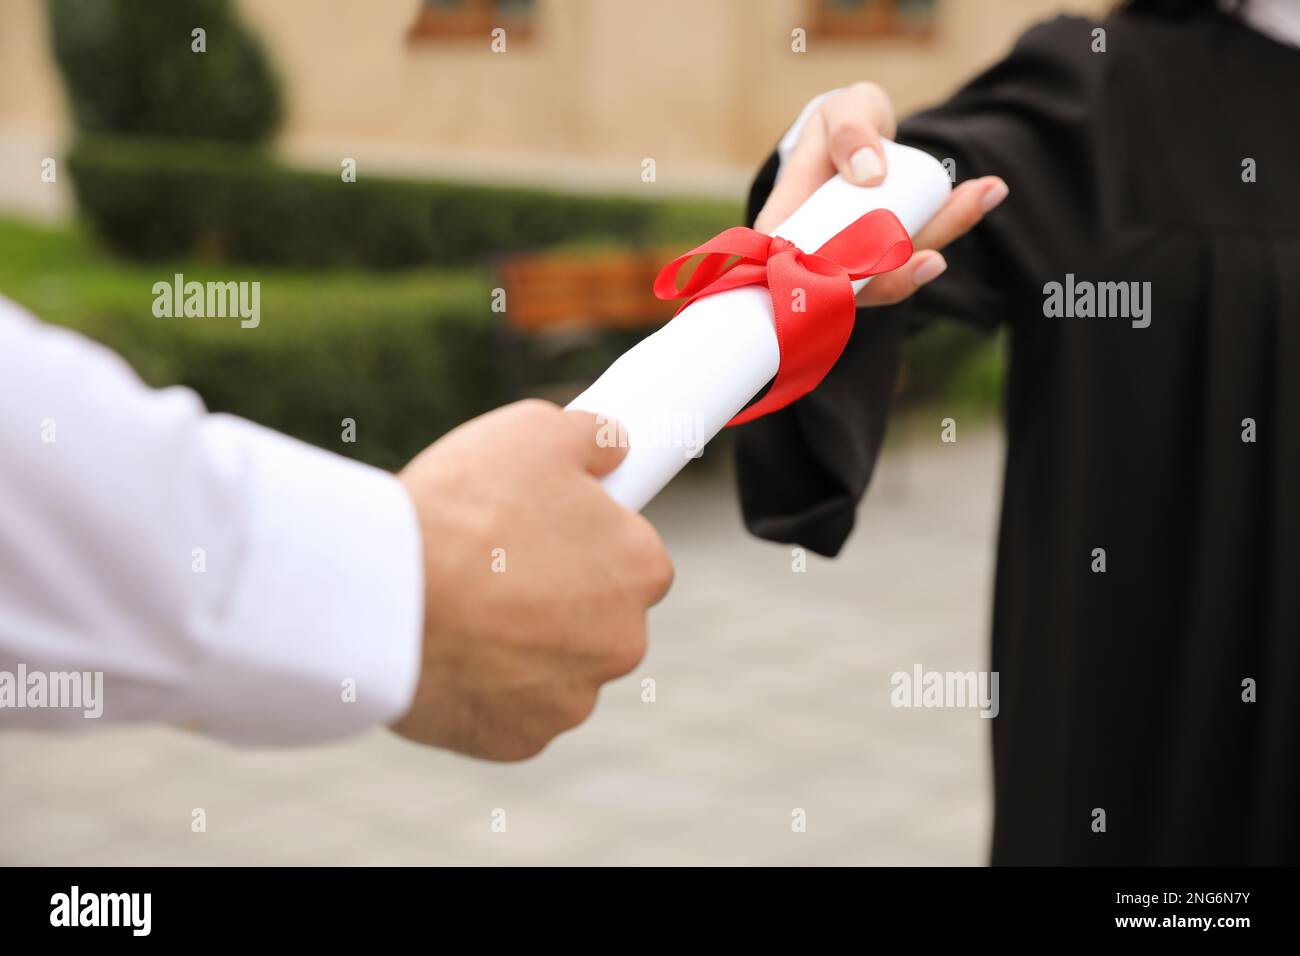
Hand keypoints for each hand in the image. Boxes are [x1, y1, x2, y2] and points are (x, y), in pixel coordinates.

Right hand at [391, 400, 672, 759]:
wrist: (384, 597)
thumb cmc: (462, 510)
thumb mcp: (533, 431)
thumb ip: (592, 437)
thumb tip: (614, 446)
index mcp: (639, 567)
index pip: (635, 555)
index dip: (589, 539)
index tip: (551, 532)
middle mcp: (623, 640)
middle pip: (599, 615)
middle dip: (558, 595)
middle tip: (495, 565)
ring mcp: (573, 698)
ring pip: (556, 666)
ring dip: (522, 644)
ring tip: (460, 606)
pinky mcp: (522, 740)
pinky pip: (512, 711)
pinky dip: (486, 689)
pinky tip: (450, 653)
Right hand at [754, 82, 1009, 305]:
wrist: (861, 128)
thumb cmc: (839, 121)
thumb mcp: (841, 112)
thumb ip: (850, 131)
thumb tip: (871, 175)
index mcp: (787, 224)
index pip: (789, 272)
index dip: (816, 289)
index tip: (857, 281)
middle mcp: (819, 250)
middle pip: (851, 284)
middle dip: (897, 276)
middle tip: (935, 258)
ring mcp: (858, 256)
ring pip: (894, 268)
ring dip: (940, 238)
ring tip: (981, 194)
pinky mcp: (890, 250)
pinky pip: (920, 246)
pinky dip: (954, 220)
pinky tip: (988, 191)